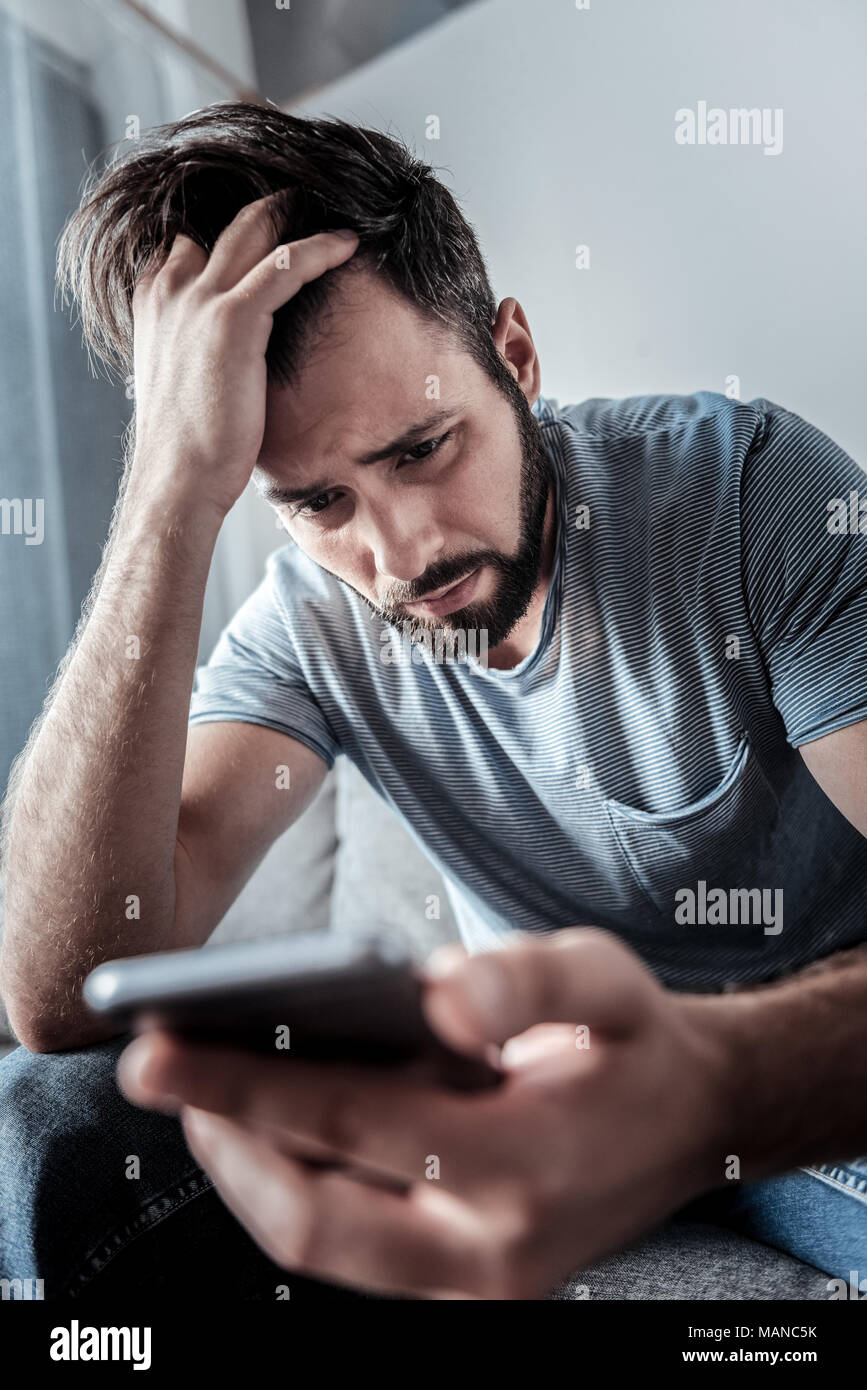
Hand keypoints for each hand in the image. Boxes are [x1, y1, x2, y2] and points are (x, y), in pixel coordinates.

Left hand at [117, 928, 732, 1299]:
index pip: (355, 1126)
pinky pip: (347, 1247)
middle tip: (161, 1071)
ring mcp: (475, 1283)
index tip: (154, 1049)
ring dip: (246, 1173)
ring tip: (204, 1093)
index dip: (245, 1086)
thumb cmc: (635, 1041)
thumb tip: (437, 996)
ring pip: (319, 1250)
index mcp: (529, 1165)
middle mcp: (493, 1250)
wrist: (698, 1122)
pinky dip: (293, 1187)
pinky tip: (270, 1123)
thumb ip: (526, 981)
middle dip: (221, 1147)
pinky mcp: (461, 1286)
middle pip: (313, 1224)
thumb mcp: (606, 977)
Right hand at [129, 201, 357, 515]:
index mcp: (154, 304)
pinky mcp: (234, 319)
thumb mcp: (182, 382)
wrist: (177, 478)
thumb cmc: (187, 446)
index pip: (184, 244)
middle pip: (222, 226)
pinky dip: (320, 248)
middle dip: (266, 206)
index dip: (223, 231)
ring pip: (255, 232)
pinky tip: (348, 243)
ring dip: (295, 214)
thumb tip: (224, 356)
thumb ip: (196, 350)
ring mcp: (200, 301)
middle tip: (304, 197)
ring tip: (333, 206)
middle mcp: (171, 291)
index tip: (263, 228)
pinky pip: (285, 265)